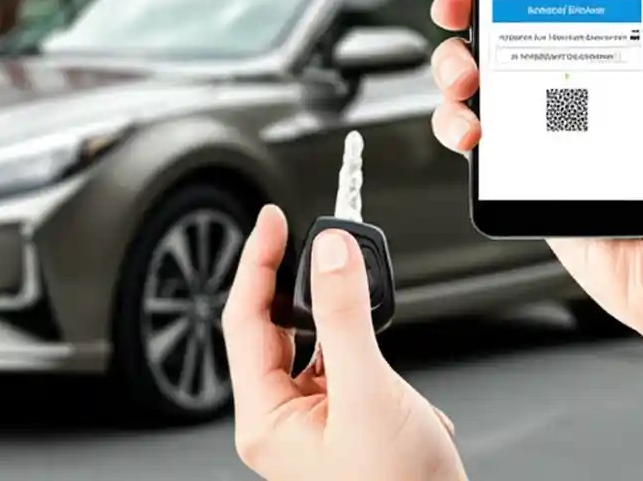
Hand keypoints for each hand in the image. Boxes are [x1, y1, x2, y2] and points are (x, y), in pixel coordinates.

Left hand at [222, 205, 464, 480]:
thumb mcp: (370, 393)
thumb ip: (346, 317)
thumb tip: (330, 253)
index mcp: (265, 418)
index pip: (244, 320)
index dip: (256, 262)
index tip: (272, 219)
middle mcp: (282, 421)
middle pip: (275, 328)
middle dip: (301, 284)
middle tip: (321, 240)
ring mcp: (313, 424)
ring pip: (314, 344)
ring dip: (343, 323)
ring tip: (366, 308)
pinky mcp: (345, 423)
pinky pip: (343, 366)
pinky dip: (370, 355)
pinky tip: (398, 376)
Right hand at [431, 0, 642, 349]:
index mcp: (634, 61)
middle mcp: (584, 87)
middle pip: (508, 27)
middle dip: (469, 3)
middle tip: (458, 2)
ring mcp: (549, 130)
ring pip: (478, 77)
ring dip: (452, 64)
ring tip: (465, 78)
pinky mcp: (523, 174)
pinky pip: (471, 137)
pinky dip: (454, 125)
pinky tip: (473, 131)